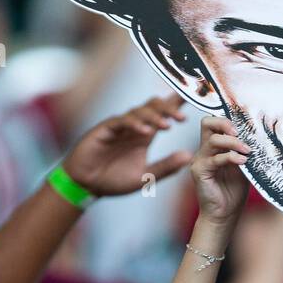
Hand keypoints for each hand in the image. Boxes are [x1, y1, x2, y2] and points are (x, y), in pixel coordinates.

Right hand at [62, 93, 191, 196]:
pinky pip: (121, 121)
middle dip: (169, 108)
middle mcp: (135, 126)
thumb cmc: (113, 179)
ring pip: (139, 111)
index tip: (196, 96)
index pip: (164, 113)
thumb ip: (166, 167)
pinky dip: (134, 124)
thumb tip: (189, 156)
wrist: (86, 185)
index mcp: (145, 134)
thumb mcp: (145, 177)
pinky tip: (145, 131)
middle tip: (183, 118)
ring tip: (167, 126)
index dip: (178, 103)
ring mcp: (120, 126)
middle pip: (154, 106)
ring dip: (154, 117)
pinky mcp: (105, 129)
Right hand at [190, 116, 250, 225]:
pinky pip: (215, 159)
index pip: (214, 123)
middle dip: (225, 123)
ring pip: (213, 139)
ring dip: (233, 142)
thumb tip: (257, 135)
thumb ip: (244, 151)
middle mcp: (204, 150)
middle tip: (240, 132)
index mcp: (214, 147)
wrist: (225, 214)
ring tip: (247, 151)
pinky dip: (231, 157)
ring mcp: (200, 160)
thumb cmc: (234, 191)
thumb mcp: (243, 166)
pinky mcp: (199, 171)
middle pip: (207, 123)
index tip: (246, 125)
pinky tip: (243, 162)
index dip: (228, 119)